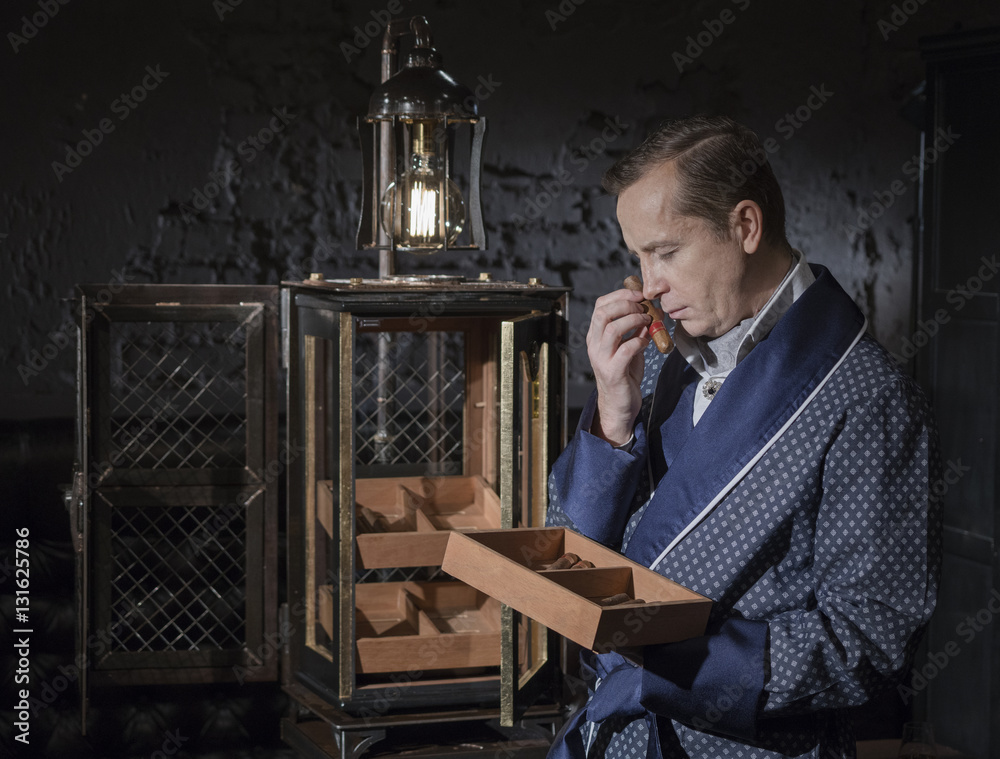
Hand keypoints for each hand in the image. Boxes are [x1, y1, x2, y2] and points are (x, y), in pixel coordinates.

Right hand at [586, 287, 650, 445]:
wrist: (619, 406)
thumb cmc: (624, 375)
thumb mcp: (629, 348)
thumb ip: (635, 331)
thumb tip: (648, 312)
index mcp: (596, 336)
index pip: (600, 306)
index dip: (620, 295)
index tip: (639, 294)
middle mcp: (594, 345)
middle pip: (603, 313)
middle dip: (627, 305)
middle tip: (644, 308)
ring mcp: (602, 359)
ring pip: (612, 329)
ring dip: (634, 320)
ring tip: (647, 321)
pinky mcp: (613, 372)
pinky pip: (625, 350)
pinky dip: (639, 341)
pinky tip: (646, 343)